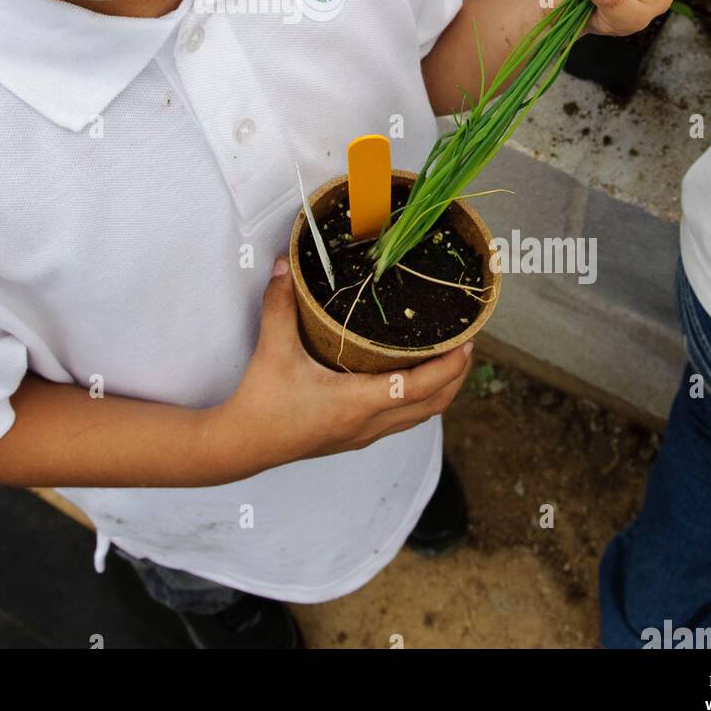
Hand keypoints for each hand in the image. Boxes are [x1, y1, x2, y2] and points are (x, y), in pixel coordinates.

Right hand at [210, 259, 473, 476]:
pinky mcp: (352, 437)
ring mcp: (362, 434)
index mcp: (358, 402)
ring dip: (440, 391)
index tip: (469, 343)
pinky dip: (419, 400)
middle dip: (456, 377)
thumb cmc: (261, 404)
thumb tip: (286, 264)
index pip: (421, 387)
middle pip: (433, 406)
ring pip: (419, 417)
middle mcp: (368, 423)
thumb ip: (280, 303)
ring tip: (449, 360)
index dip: (450, 366)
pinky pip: (401, 420)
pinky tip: (411, 380)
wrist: (241, 445)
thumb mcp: (273, 349)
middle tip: (468, 346)